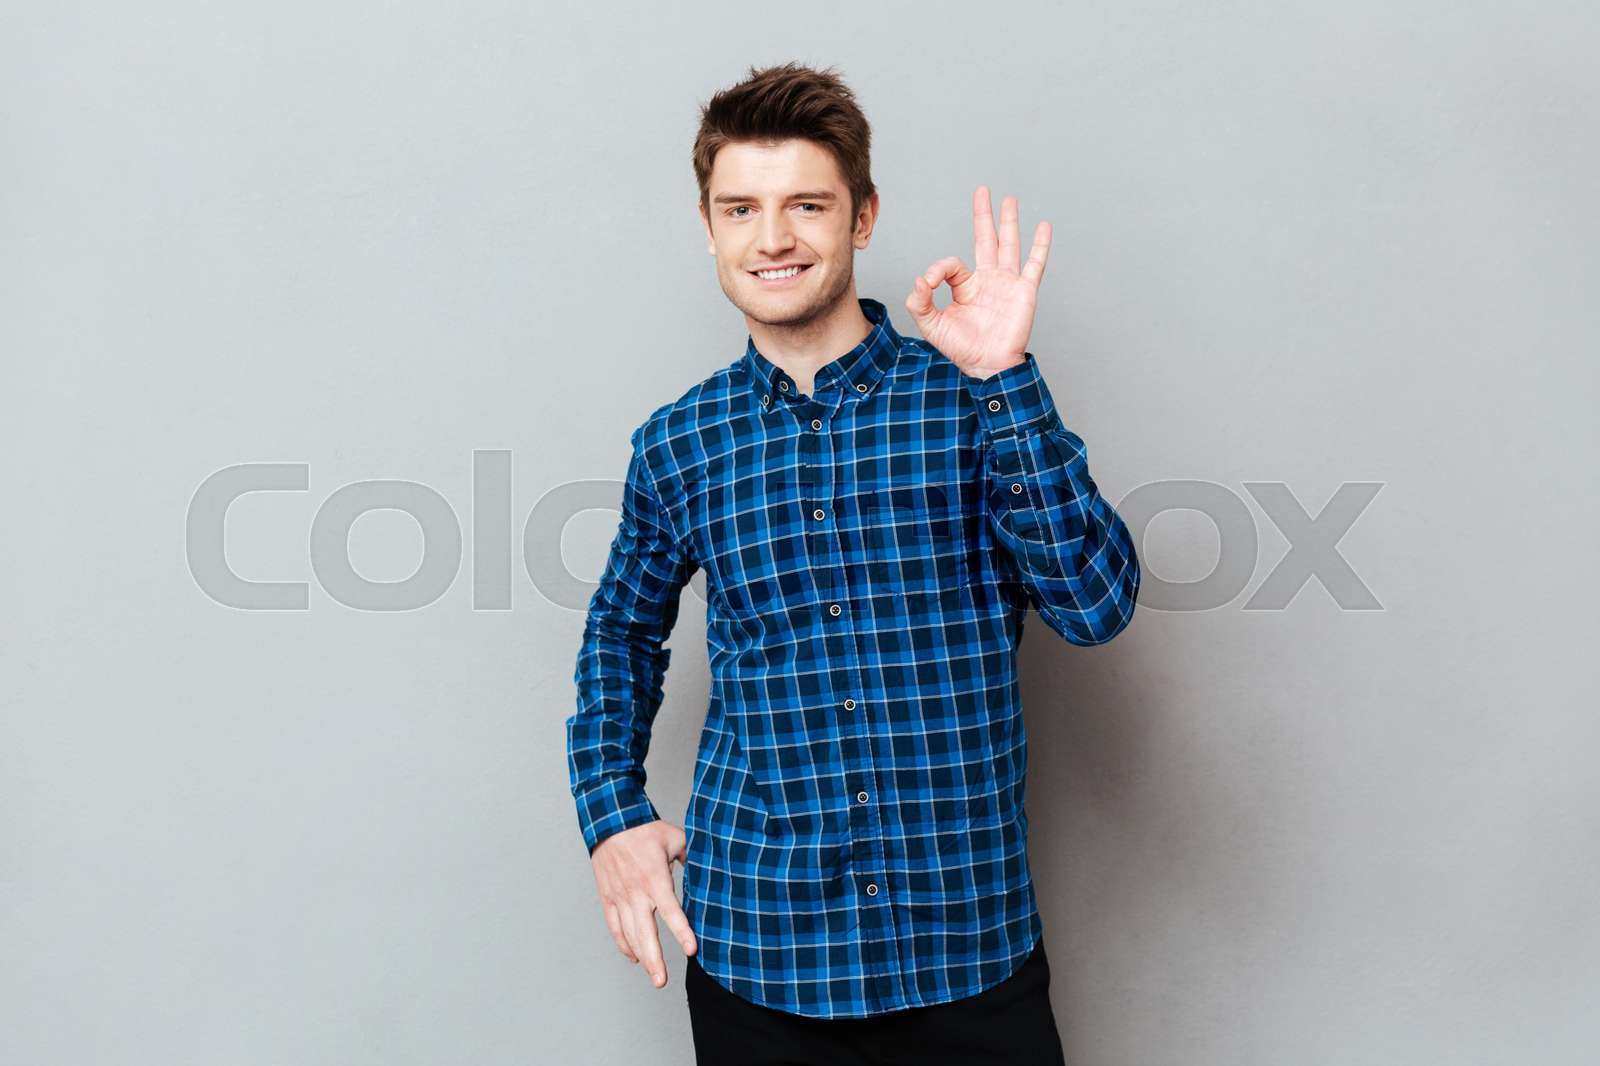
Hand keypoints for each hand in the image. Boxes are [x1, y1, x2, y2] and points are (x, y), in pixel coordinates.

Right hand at [589, 820, 697, 987]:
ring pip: (629, 934)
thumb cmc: (645, 830)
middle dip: (655, 958)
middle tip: (662, 981)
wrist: (610, 822)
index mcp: (655, 878)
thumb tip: (711, 870)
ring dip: (642, 956)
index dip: (681, 931)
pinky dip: (624, 944)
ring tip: (654, 976)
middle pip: (645, 932)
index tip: (691, 950)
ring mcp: (619, 896)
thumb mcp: (676, 838)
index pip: (670, 911)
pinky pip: (614, 926)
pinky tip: (634, 957)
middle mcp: (636, 892)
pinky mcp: (608, 897)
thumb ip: (693, 857)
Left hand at [905, 185, 1051, 379]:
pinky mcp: (1024, 292)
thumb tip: (920, 279)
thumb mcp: (931, 325)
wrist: (987, 366)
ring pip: (1009, 244)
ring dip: (1009, 221)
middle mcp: (987, 279)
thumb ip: (919, 301)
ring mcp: (1007, 283)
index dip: (938, 269)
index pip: (952, 263)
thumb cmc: (962, 348)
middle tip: (983, 191)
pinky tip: (1044, 228)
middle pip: (985, 239)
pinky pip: (1034, 264)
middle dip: (983, 215)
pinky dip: (1040, 246)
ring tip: (1010, 200)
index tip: (930, 283)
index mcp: (966, 285)